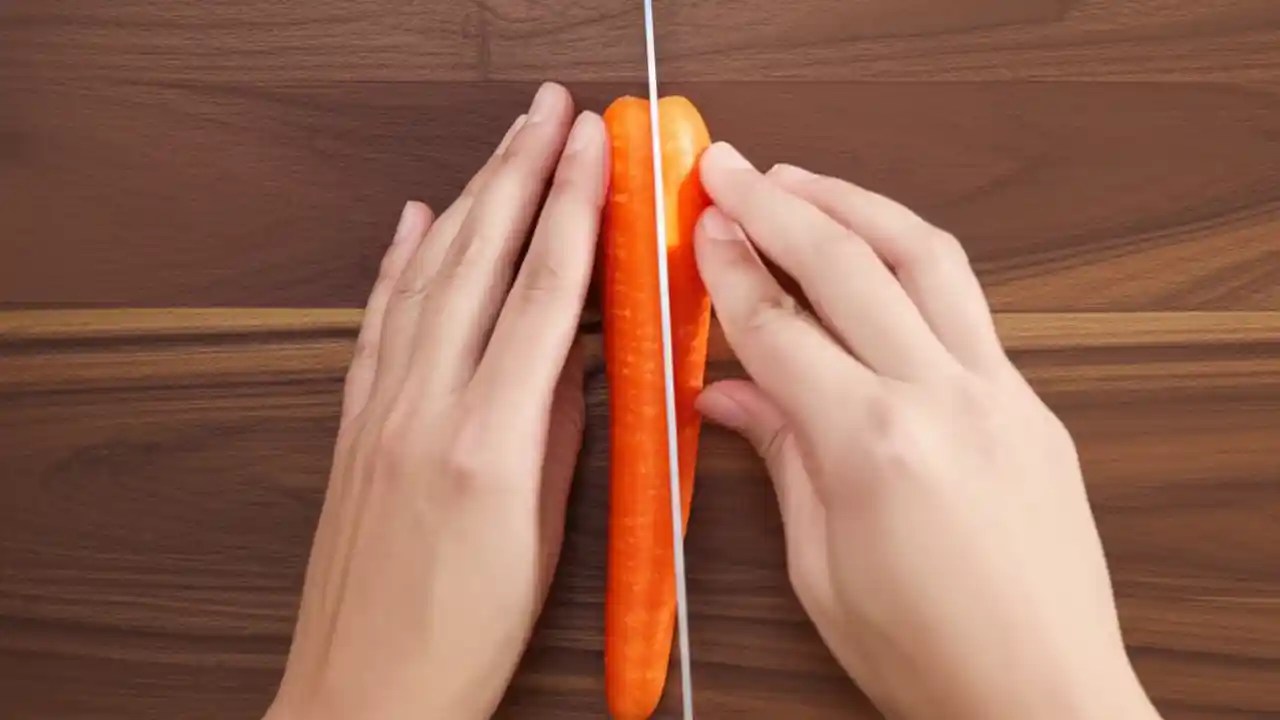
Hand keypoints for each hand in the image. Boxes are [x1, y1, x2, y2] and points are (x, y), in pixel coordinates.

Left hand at [266, 83, 606, 719]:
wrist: (365, 692)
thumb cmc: (466, 635)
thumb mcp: (546, 533)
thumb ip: (558, 431)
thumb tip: (572, 357)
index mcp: (489, 437)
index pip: (544, 290)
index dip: (575, 206)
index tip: (594, 148)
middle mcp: (424, 405)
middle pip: (480, 256)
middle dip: (521, 168)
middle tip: (551, 111)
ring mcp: (379, 407)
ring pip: (426, 273)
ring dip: (468, 195)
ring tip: (503, 143)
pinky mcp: (353, 421)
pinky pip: (379, 317)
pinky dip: (399, 259)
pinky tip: (414, 218)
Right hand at [692, 144, 1160, 719]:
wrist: (1043, 698)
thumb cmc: (928, 657)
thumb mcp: (818, 566)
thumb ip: (780, 456)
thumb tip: (730, 394)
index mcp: (872, 447)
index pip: (778, 327)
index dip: (729, 270)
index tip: (699, 228)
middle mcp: (941, 399)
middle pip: (845, 263)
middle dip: (776, 205)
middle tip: (729, 170)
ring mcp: (998, 392)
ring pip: (925, 255)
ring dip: (855, 204)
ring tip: (802, 181)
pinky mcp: (1031, 402)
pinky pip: (967, 302)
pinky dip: (912, 259)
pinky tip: (875, 254)